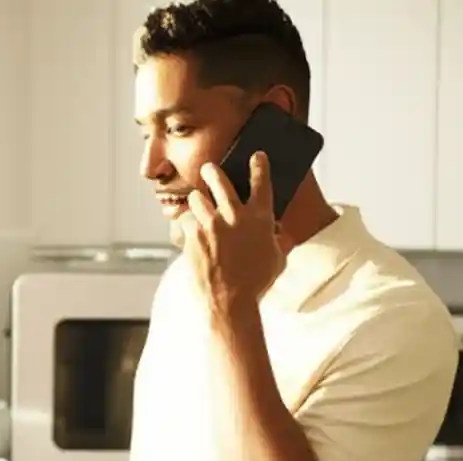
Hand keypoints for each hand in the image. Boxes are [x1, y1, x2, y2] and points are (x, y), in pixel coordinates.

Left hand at [175, 152, 286, 316]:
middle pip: (219, 180)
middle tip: (209, 169)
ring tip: (198, 203)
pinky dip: (187, 225)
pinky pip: (185, 221)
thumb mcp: (277, 259)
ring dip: (198, 200)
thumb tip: (276, 232)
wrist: (231, 301)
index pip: (261, 182)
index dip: (259, 165)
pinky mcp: (193, 235)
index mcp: (260, 218)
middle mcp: (235, 215)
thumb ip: (276, 240)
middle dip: (212, 170)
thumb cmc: (257, 283)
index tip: (256, 156)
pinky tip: (188, 230)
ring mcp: (212, 224)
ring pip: (197, 197)